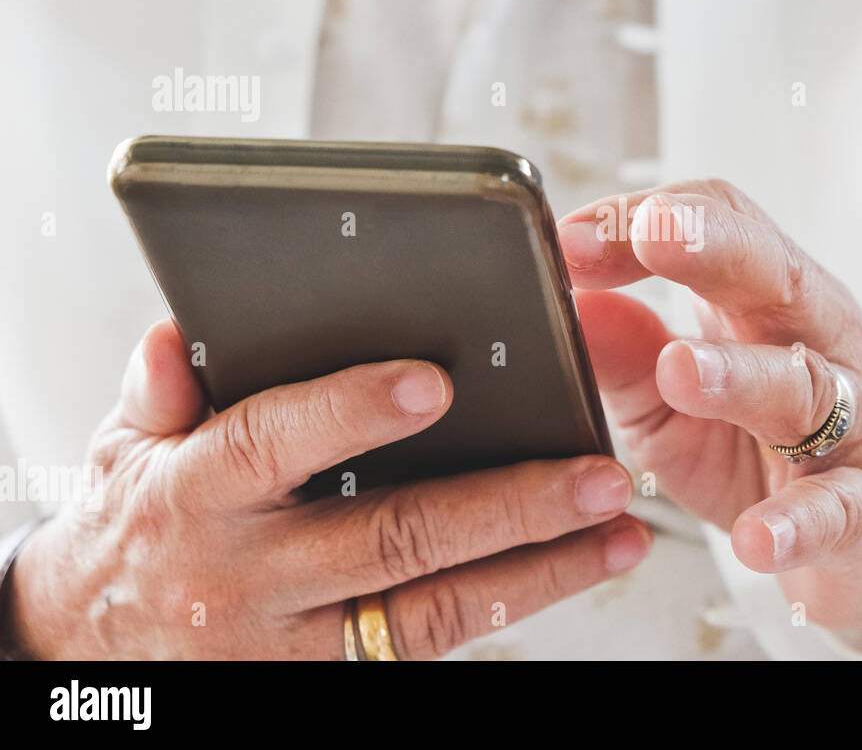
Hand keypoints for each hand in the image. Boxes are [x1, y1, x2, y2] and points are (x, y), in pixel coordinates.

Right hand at [6, 321, 649, 658]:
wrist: (92, 652)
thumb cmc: (132, 529)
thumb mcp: (123, 451)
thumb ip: (157, 391)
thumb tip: (178, 334)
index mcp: (200, 492)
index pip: (277, 442)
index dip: (353, 412)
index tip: (434, 383)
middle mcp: (253, 572)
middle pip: (391, 537)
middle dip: (505, 506)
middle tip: (595, 475)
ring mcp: (295, 638)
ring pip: (430, 608)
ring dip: (537, 571)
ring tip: (618, 532)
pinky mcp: (328, 677)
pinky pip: (424, 646)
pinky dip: (501, 608)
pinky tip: (565, 572)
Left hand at [559, 180, 861, 649]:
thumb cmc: (761, 451)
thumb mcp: (674, 406)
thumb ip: (624, 359)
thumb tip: (570, 305)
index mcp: (764, 303)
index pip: (716, 226)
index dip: (644, 221)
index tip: (570, 239)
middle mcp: (815, 342)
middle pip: (771, 273)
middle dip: (710, 246)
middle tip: (653, 233)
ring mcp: (849, 423)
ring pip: (802, 386)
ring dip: (740, 375)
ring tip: (680, 372)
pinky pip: (834, 510)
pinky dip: (796, 523)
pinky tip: (756, 537)